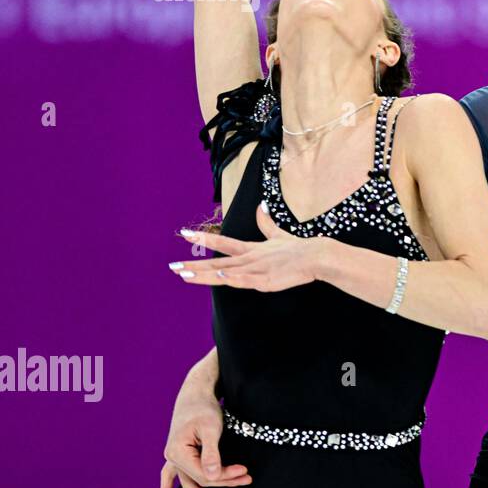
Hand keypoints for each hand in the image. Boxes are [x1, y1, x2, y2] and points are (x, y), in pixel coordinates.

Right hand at [158, 376, 249, 487]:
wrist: (195, 392)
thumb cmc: (204, 407)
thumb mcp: (212, 427)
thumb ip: (211, 453)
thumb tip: (212, 476)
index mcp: (178, 452)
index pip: (204, 473)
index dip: (225, 476)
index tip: (245, 471)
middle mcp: (172, 457)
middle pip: (198, 479)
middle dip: (223, 483)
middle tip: (247, 480)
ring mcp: (173, 456)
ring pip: (188, 481)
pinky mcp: (179, 453)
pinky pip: (171, 476)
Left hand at [170, 201, 327, 290]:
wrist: (316, 255)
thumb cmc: (298, 248)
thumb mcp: (279, 235)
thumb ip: (266, 223)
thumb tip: (260, 206)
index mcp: (251, 249)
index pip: (222, 242)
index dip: (203, 238)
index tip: (184, 234)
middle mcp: (249, 258)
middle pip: (216, 262)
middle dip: (193, 265)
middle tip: (172, 267)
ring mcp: (256, 270)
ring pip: (225, 273)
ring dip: (203, 275)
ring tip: (183, 275)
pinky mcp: (266, 281)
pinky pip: (246, 280)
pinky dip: (233, 278)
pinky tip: (221, 276)